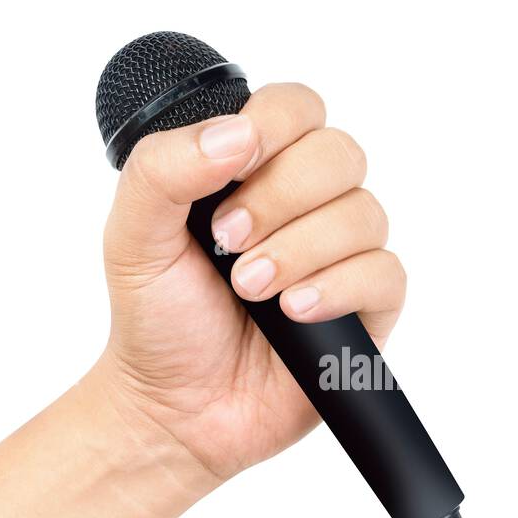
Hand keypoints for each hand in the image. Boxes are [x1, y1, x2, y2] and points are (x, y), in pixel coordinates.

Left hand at [91, 83, 404, 482]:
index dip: (273, 125)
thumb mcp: (133, 235)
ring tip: (251, 290)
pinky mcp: (368, 310)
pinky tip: (295, 312)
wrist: (175, 410)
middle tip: (228, 243)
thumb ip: (164, 169)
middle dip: (281, 197)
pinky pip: (385, 273)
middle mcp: (307, 204)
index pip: (296, 108)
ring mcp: (341, 256)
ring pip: (364, 212)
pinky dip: (339, 288)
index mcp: (254, 170)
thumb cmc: (158, 319)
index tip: (230, 169)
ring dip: (301, 249)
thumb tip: (236, 132)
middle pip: (338, 153)